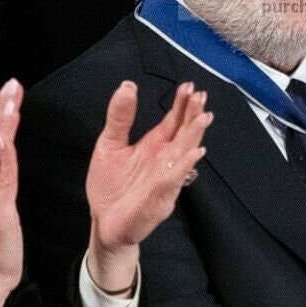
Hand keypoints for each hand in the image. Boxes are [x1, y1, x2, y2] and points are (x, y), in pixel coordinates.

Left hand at [85, 80, 210, 293]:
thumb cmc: (110, 185)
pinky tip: (192, 154)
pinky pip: (174, 180)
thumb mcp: (109, 144)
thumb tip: (127, 86)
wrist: (103, 220)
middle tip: (199, 97)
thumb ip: (120, 117)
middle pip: (185, 133)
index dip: (183, 104)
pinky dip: (184, 167)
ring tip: (202, 118)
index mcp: (155, 145)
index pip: (174, 120)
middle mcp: (166, 159)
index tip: (188, 87)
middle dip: (193, 115)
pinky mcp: (161, 198)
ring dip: (194, 136)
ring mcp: (166, 178)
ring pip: (185, 154)